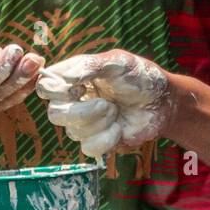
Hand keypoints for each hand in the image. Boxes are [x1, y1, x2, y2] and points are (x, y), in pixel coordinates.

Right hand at [36, 50, 172, 158]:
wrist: (165, 102)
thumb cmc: (141, 77)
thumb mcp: (118, 62)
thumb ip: (89, 66)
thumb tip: (64, 78)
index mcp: (74, 78)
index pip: (45, 86)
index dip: (55, 90)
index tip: (79, 87)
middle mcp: (75, 101)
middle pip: (54, 114)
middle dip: (81, 112)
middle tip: (106, 104)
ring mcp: (85, 123)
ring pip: (72, 132)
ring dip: (100, 122)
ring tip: (117, 111)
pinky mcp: (98, 141)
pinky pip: (89, 148)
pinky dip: (108, 138)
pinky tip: (120, 128)